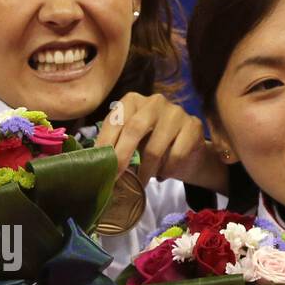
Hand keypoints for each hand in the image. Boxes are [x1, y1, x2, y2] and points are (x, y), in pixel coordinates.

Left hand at [95, 91, 226, 190]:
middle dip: (122, 157)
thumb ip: (113, 145)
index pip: (115, 121)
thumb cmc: (150, 146)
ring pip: (155, 147)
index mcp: (133, 101)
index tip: (100, 167)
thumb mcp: (129, 142)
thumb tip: (90, 163)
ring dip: (146, 171)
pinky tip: (163, 174)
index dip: (105, 145)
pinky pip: (177, 154)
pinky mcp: (193, 126)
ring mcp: (176, 112)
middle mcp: (155, 101)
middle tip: (115, 178)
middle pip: (134, 129)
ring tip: (141, 183)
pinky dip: (167, 170)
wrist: (186, 151)